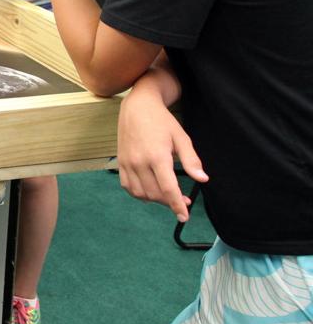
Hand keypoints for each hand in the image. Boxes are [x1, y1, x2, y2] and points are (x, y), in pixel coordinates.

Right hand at [117, 87, 206, 221]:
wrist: (137, 107)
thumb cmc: (162, 121)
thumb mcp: (181, 138)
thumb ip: (191, 160)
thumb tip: (203, 179)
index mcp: (157, 156)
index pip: (168, 189)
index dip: (177, 205)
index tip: (184, 217)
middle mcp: (140, 162)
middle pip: (155, 194)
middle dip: (170, 202)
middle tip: (183, 201)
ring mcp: (128, 163)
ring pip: (140, 193)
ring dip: (155, 200)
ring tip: (167, 196)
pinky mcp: (121, 162)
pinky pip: (128, 186)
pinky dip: (139, 194)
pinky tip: (150, 191)